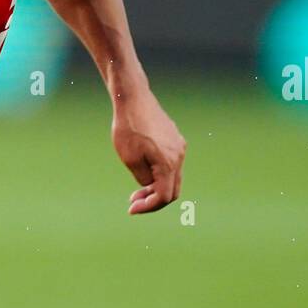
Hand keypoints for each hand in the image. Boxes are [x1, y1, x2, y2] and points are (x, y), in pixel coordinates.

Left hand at [112, 89, 185, 213]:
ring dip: (156, 187)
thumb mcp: (129, 159)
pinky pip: (171, 164)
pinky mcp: (175, 139)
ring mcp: (179, 147)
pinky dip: (159, 174)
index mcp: (168, 163)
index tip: (131, 209)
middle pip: (172, 190)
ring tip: (136, 191)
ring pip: (172, 177)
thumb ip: (143, 178)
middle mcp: (178, 156)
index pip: (164, 197)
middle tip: (133, 202)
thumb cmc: (128, 128)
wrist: (133, 99)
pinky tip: (143, 172)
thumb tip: (150, 186)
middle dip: (153, 200)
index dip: (148, 207)